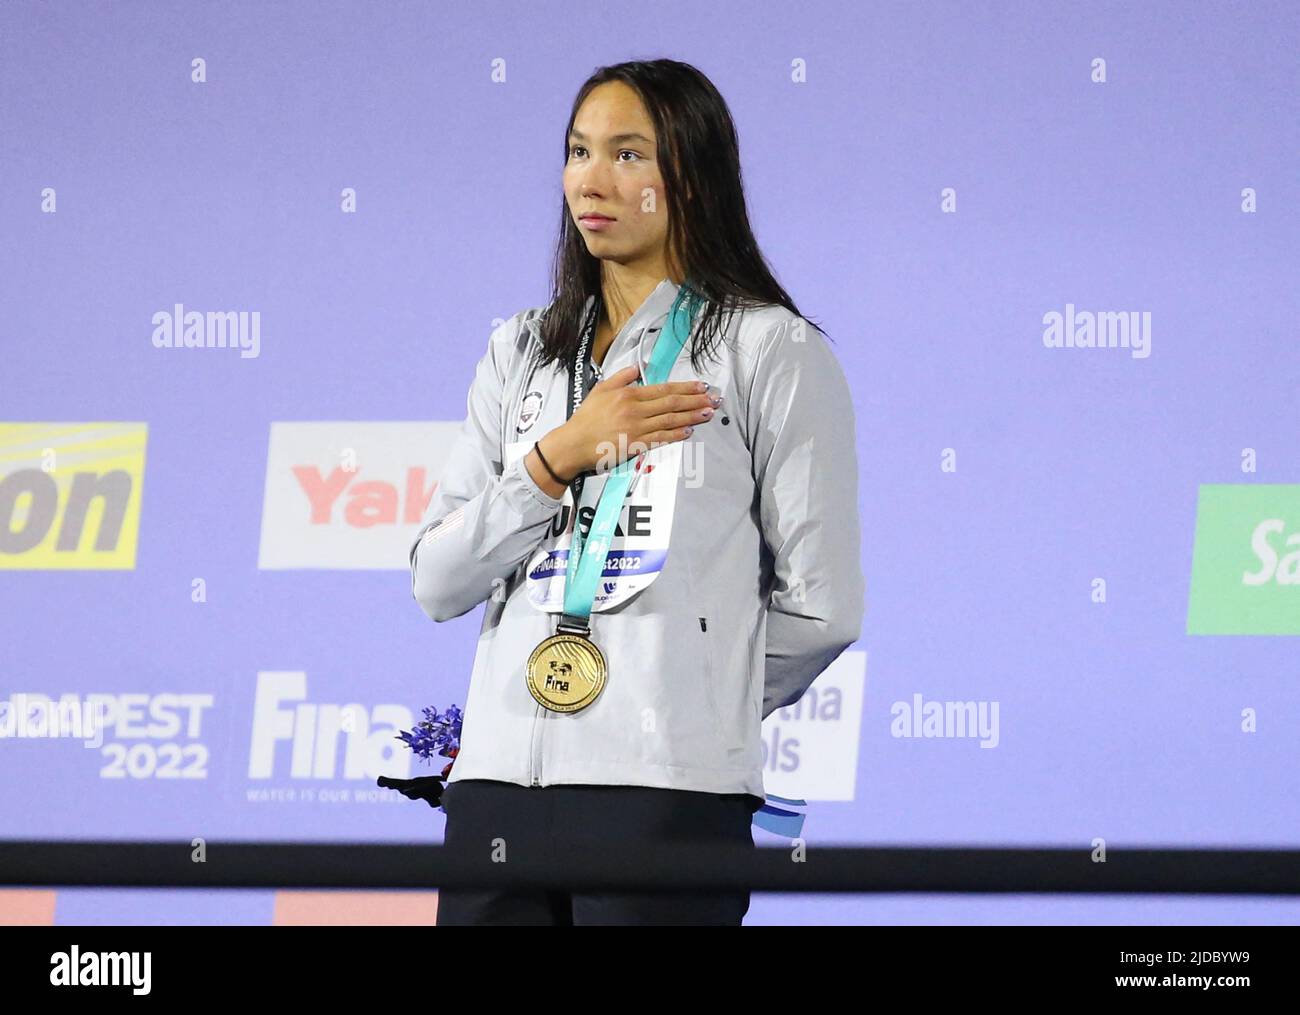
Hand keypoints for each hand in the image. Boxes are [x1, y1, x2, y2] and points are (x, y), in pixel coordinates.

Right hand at [554, 365, 720, 475]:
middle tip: (714, 399)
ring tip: (708, 413)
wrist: (574, 444)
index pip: (664, 389)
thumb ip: (622, 377)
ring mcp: (637, 429)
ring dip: (692, 417)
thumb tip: (638, 368)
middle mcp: (636, 410)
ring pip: (671, 420)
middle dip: (696, 401)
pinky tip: (689, 430)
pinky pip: (661, 438)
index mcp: (629, 395)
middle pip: (672, 404)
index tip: (700, 386)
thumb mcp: (601, 389)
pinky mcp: (636, 445)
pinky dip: (676, 434)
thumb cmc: (586, 418)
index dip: (685, 388)